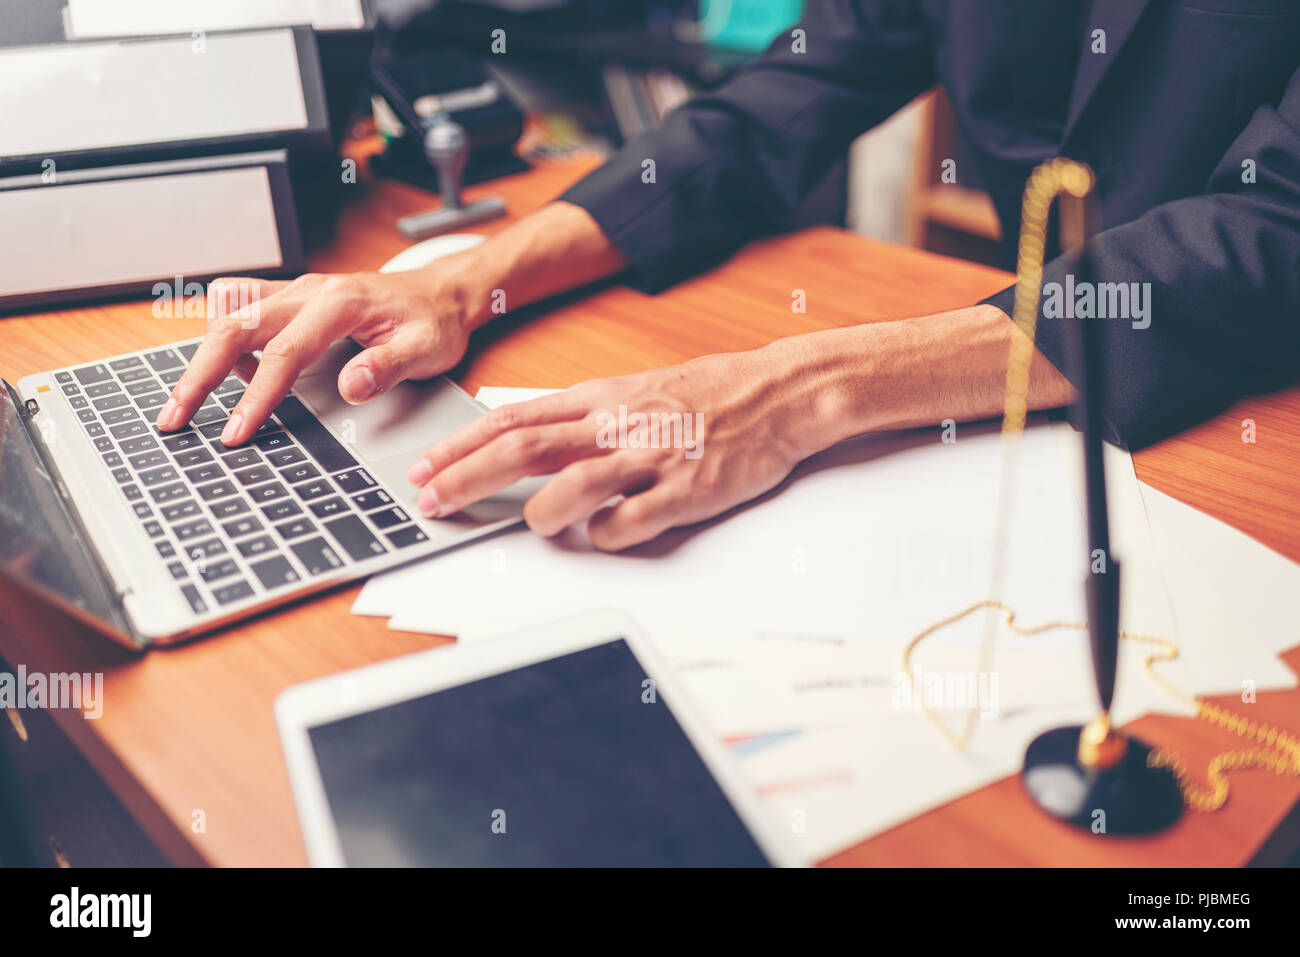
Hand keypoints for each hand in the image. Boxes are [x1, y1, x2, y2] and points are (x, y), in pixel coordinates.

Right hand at [155, 267, 479, 444]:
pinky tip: (239, 373)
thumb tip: (351, 386)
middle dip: (199, 374)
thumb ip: (388, 367)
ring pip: (229, 314)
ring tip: (189, 402)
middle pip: (234, 326)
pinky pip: (241, 308)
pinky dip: (227, 338)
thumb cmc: (432, 322)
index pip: (284, 352)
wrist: (440, 293)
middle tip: (174, 418)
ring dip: (204, 355)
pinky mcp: (290, 299)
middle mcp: (308, 291)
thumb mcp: (426, 349)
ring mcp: (295, 292)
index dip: (256, 396)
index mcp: (339, 303)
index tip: (235, 431)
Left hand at [405, 343, 832, 550]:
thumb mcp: (634, 392)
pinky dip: (608, 535)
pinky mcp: (688, 490)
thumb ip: (582, 418)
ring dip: (542, 513)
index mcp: (601, 399)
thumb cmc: (709, 394)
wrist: (780, 393)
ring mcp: (652, 457)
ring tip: (533, 525)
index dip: (461, 446)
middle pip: (525, 449)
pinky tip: (605, 535)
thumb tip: (523, 439)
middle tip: (433, 503)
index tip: (423, 469)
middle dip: (468, 478)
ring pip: (575, 485)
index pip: (513, 420)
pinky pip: (633, 522)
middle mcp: (617, 425)